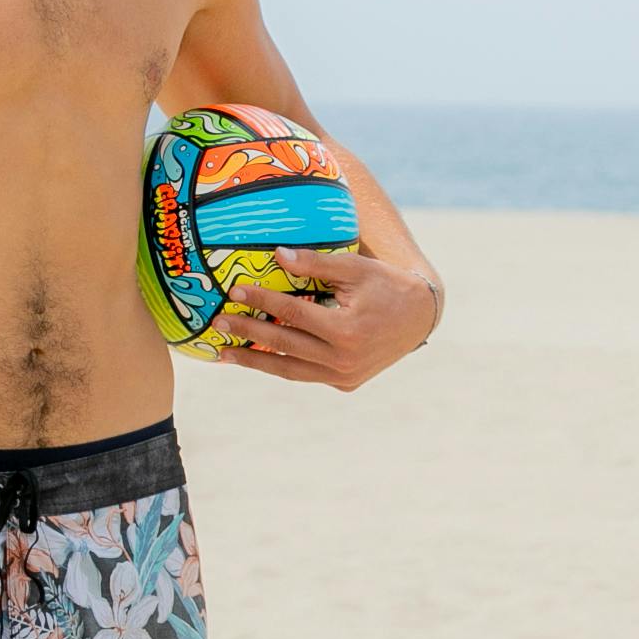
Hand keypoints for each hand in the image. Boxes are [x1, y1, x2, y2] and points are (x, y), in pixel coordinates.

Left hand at [216, 246, 440, 389]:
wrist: (420, 317)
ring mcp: (344, 376)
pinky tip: (257, 357)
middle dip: (247, 334)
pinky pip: (305, 374)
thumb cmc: (386, 284)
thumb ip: (316, 264)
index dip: (262, 300)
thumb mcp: (355, 268)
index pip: (293, 314)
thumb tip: (277, 255)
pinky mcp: (345, 383)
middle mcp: (344, 360)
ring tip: (224, 353)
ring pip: (290, 370)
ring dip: (255, 362)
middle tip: (218, 324)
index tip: (235, 291)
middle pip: (284, 346)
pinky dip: (281, 365)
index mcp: (346, 331)